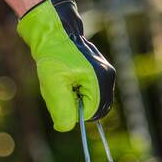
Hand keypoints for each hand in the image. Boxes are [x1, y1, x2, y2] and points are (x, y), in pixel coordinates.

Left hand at [18, 0, 116, 131]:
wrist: (56, 33)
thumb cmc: (54, 55)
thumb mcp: (53, 83)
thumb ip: (61, 106)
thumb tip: (65, 127)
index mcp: (100, 79)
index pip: (91, 112)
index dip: (74, 111)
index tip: (61, 96)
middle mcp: (108, 77)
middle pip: (95, 109)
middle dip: (76, 106)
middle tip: (62, 90)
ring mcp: (106, 75)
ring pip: (91, 102)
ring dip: (74, 99)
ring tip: (63, 82)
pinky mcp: (100, 74)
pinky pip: (89, 94)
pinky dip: (75, 92)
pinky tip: (66, 79)